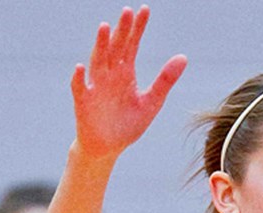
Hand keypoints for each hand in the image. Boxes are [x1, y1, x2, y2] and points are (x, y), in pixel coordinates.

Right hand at [71, 6, 186, 157]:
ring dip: (100, 46)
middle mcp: (109, 75)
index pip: (132, 45)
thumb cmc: (127, 124)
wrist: (108, 148)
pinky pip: (79, 88)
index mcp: (125, 73)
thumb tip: (183, 57)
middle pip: (115, 48)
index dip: (138, 28)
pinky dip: (79, 78)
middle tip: (128, 12)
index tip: (145, 10)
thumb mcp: (151, 102)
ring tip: (105, 28)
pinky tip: (80, 67)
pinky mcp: (83, 103)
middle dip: (121, 30)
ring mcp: (95, 87)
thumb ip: (165, 80)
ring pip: (97, 62)